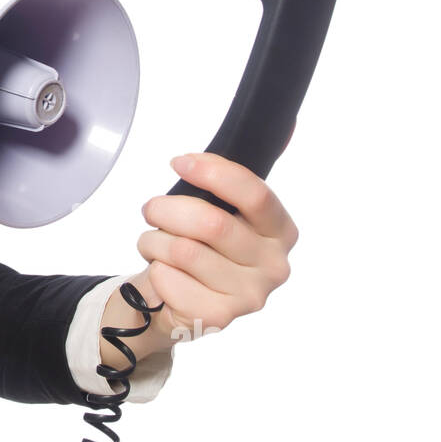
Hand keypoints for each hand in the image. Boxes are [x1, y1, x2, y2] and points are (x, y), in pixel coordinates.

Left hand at [101, 152, 298, 365]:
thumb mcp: (221, 208)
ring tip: (154, 244)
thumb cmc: (200, 244)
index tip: (179, 161)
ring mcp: (250, 296)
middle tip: (152, 209)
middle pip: (212, 223)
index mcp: (280, 230)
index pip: (255, 194)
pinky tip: (162, 274)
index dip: (213, 173)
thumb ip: (239, 176)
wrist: (178, 299)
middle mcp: (274, 265)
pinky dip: (154, 271)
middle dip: (168, 210)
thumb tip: (288, 124)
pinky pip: (170, 280)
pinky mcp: (220, 317)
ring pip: (184, 251)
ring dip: (154, 241)